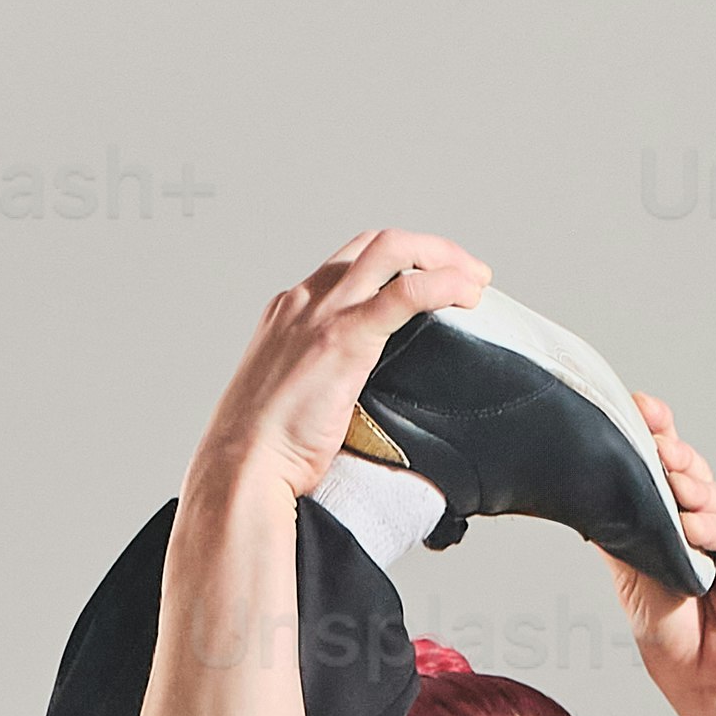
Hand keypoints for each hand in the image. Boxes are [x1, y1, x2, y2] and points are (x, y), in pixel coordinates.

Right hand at [187, 228, 489, 513]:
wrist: (240, 471)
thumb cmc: (260, 456)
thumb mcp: (288, 405)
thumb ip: (317, 387)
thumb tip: (346, 410)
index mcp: (289, 313)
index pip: (349, 264)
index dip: (396, 263)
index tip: (429, 282)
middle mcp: (304, 300)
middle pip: (375, 243)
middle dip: (428, 248)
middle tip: (466, 274)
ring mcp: (322, 315)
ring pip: (392, 250)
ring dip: (443, 256)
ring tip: (476, 280)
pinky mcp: (344, 339)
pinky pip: (405, 293)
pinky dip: (443, 283)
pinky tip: (468, 293)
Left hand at [607, 399, 715, 715]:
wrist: (701, 682)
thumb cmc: (670, 632)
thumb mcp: (631, 572)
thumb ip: (619, 530)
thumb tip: (587, 490)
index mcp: (677, 514)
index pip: (666, 462)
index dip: (655, 430)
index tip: (636, 404)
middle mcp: (707, 515)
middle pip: (688, 467)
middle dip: (668, 447)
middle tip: (649, 429)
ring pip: (709, 494)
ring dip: (687, 485)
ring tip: (668, 479)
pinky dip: (710, 527)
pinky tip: (691, 527)